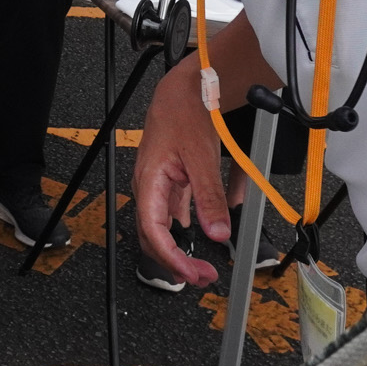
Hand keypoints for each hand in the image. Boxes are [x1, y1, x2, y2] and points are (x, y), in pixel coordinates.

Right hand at [132, 59, 229, 288]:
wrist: (183, 89)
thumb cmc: (183, 114)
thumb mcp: (202, 157)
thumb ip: (209, 196)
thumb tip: (218, 232)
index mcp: (149, 183)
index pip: (153, 232)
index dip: (172, 258)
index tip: (192, 273)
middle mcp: (148, 187)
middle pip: (153, 236)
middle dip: (175, 261)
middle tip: (201, 276)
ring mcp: (157, 185)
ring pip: (162, 227)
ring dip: (180, 248)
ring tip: (200, 264)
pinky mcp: (169, 180)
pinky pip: (173, 211)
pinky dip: (186, 226)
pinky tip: (201, 230)